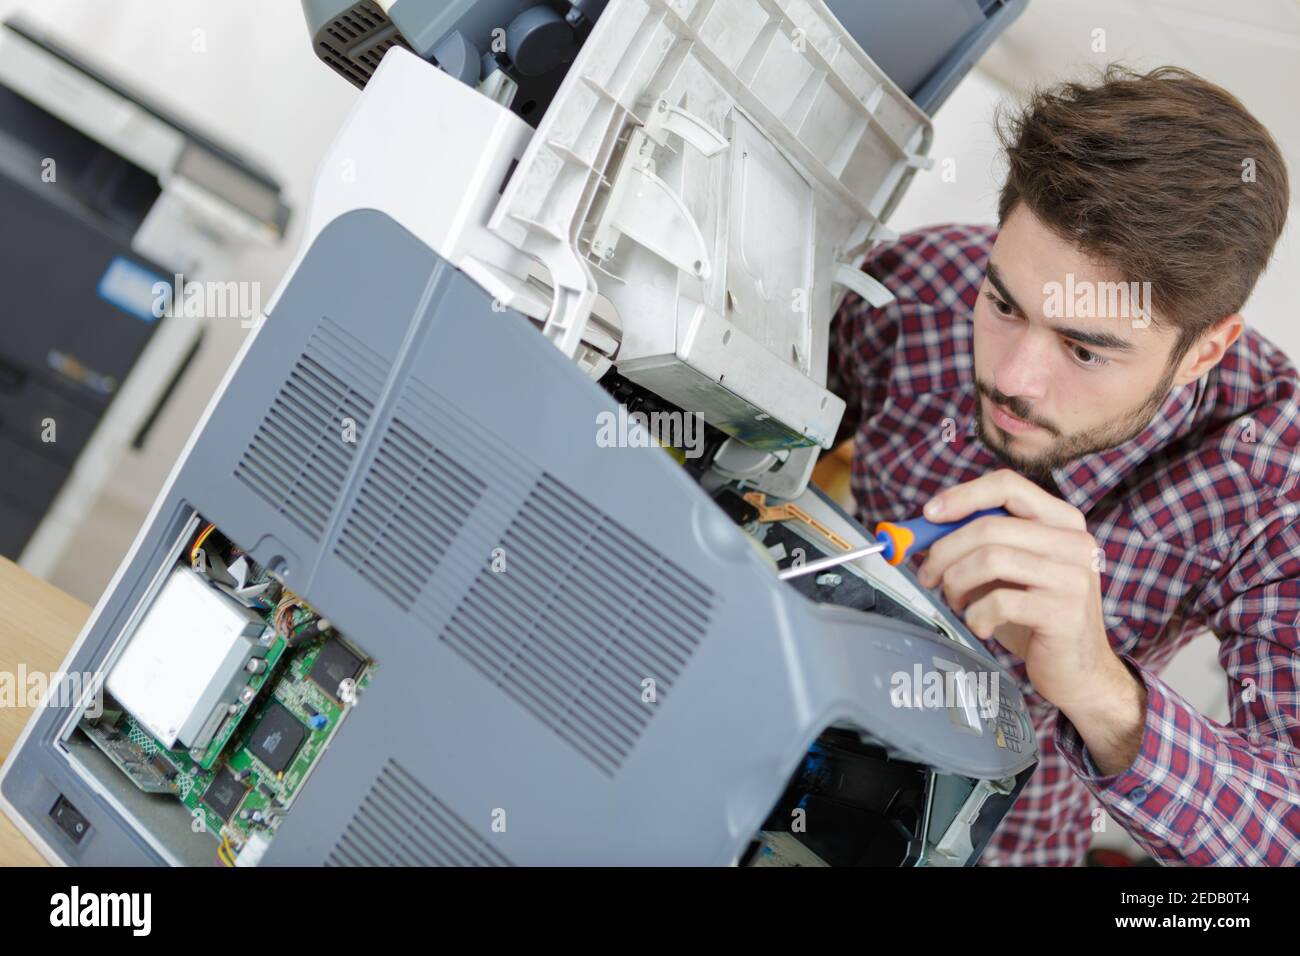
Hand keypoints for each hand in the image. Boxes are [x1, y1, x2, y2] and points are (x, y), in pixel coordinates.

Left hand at [914, 468, 1125, 717]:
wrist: (1079, 670)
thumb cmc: (1034, 615)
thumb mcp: (1009, 570)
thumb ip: (978, 543)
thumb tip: (922, 529)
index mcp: (1062, 520)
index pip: (1008, 486)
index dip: (962, 496)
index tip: (929, 514)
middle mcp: (1074, 542)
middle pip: (989, 526)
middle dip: (944, 550)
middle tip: (928, 575)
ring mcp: (1073, 576)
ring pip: (990, 559)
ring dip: (956, 583)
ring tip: (955, 602)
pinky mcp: (1065, 612)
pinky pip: (999, 602)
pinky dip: (976, 616)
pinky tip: (981, 626)